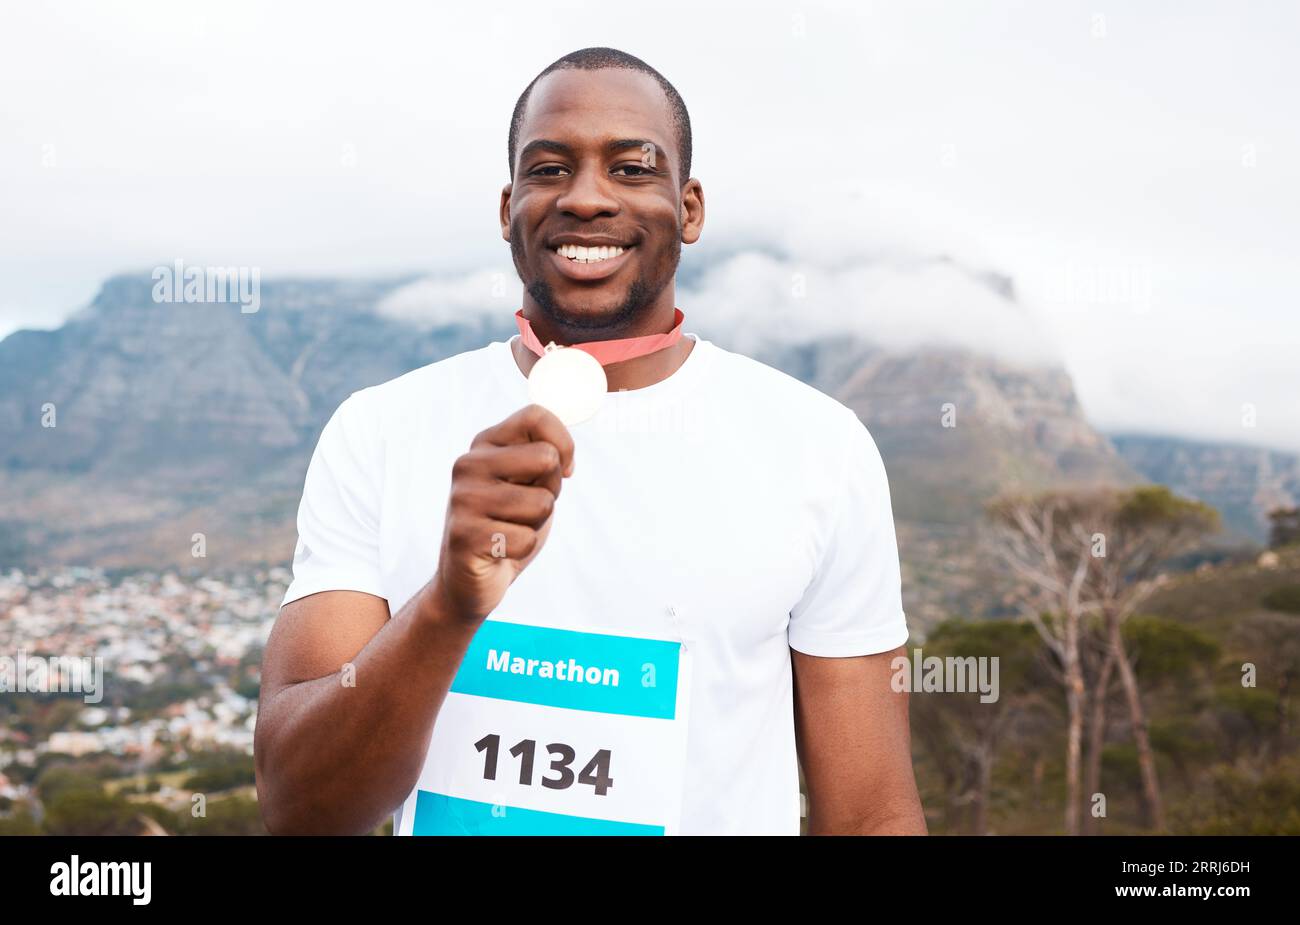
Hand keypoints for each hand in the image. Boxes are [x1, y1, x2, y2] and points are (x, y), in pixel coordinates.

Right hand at [431, 404, 574, 624]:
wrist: (468, 578)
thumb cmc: (507, 524)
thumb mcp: (527, 481)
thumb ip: (543, 455)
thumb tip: (564, 453)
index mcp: (484, 443)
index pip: (536, 415)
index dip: (564, 443)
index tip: (563, 469)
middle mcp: (468, 464)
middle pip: (546, 457)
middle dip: (551, 489)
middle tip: (527, 508)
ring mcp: (463, 499)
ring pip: (542, 502)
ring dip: (536, 522)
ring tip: (510, 528)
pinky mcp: (464, 535)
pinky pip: (526, 538)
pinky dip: (522, 548)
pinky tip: (500, 550)